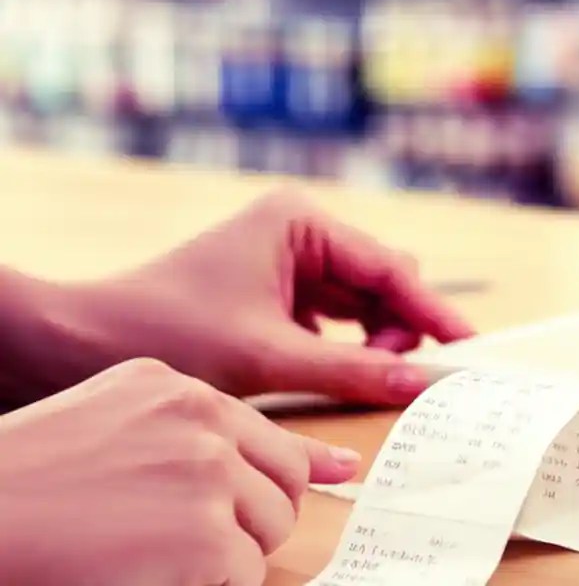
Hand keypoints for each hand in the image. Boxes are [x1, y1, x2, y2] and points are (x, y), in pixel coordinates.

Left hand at [0, 189, 473, 409]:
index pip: (388, 268)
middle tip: (405, 375)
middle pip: (383, 281)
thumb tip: (418, 382)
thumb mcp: (270, 356)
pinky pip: (338, 317)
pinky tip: (349, 370)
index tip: (465, 345)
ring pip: (364, 301)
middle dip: (399, 327)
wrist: (87, 340)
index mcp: (301, 221)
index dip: (429, 310)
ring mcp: (291, 260)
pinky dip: (350, 345)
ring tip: (371, 376)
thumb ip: (352, 369)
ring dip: (375, 339)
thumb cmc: (170, 331)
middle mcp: (301, 230)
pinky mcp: (281, 291)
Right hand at [0, 358, 360, 585]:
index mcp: (176, 389)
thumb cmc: (24, 482)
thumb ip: (202, 435)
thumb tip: (330, 465)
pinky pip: (243, 574)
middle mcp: (202, 421)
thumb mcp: (115, 424)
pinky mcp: (206, 534)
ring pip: (268, 531)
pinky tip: (150, 573)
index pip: (268, 431)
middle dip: (254, 519)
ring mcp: (208, 474)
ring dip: (226, 556)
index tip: (340, 470)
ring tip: (153, 552)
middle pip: (282, 484)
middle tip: (191, 539)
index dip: (296, 464)